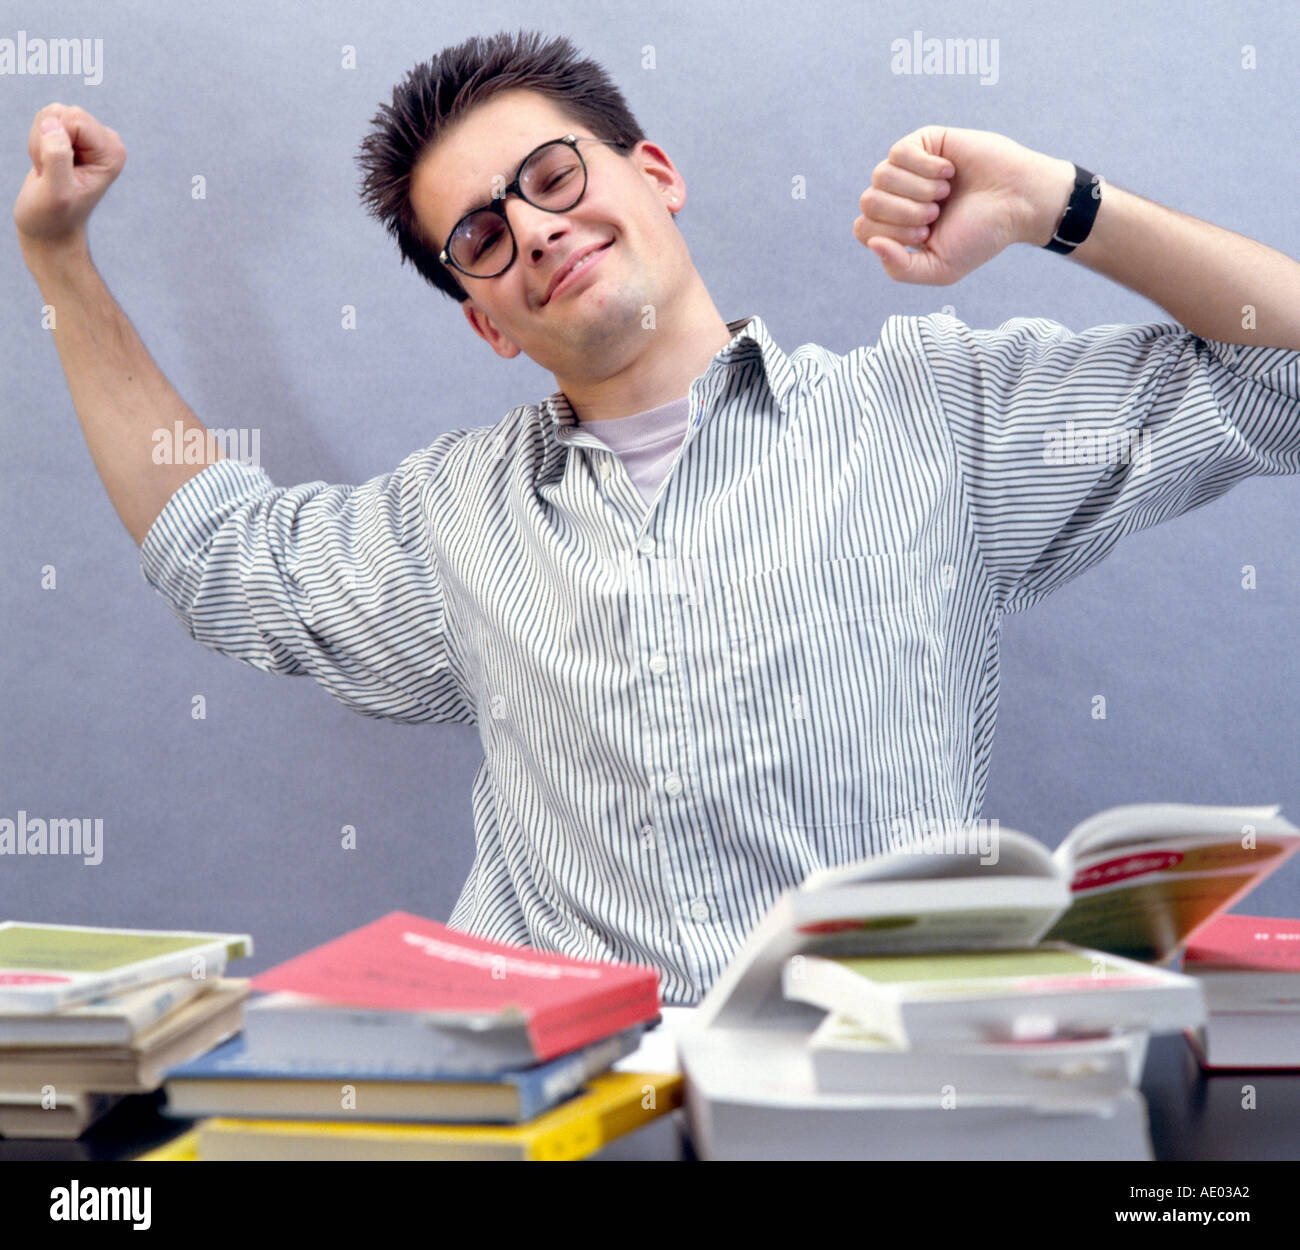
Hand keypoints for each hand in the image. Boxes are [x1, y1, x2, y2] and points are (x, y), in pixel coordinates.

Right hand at [14, 103, 125, 248]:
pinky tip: (45, 163)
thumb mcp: (55, 192)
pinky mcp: (72, 135)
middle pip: (62, 112)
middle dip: (46, 140)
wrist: (48, 226)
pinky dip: (36, 140)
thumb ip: (56, 157)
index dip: (55, 142)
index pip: (74, 119)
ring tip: (49, 169)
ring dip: (40, 141)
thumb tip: (53, 124)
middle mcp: (106, 142)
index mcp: (112, 153)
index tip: (59, 171)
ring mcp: (89, 138)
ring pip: (51, 114)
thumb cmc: (53, 215)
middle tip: (52, 172)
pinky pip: (43, 119)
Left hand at [854, 125, 1069, 284]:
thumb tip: (872, 244)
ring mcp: (907, 169)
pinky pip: (899, 152)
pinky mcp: (923, 142)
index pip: (863, 229)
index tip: (927, 233)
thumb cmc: (981, 235)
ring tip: (944, 193)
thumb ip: (900, 268)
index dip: (893, 233)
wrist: (1016, 202)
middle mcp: (896, 197)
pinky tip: (948, 172)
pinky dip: (926, 167)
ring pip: (880, 176)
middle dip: (905, 213)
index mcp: (894, 228)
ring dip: (918, 189)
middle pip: (868, 202)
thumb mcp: (940, 268)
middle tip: (936, 213)